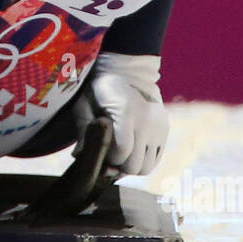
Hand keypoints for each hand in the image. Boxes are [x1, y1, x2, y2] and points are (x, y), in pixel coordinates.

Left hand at [72, 52, 167, 176]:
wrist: (127, 73)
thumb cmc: (99, 91)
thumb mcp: (84, 105)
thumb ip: (83, 131)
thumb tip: (78, 156)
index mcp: (125, 112)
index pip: (121, 152)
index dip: (107, 157)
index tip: (100, 149)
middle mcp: (147, 121)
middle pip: (134, 165)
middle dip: (118, 165)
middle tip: (108, 154)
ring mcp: (158, 127)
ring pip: (146, 167)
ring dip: (130, 165)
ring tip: (120, 154)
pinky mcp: (164, 131)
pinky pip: (155, 160)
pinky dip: (142, 161)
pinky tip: (131, 151)